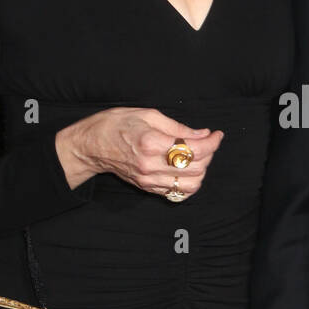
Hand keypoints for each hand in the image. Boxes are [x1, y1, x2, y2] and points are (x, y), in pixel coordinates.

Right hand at [55, 106, 222, 196]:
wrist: (91, 145)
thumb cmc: (115, 124)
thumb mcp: (147, 115)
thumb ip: (178, 127)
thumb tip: (203, 134)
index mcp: (150, 143)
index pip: (194, 149)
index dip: (212, 142)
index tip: (216, 134)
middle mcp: (150, 165)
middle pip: (196, 168)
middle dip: (209, 154)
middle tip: (207, 141)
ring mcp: (149, 180)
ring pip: (191, 185)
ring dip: (202, 171)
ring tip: (198, 156)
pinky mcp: (147, 187)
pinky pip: (177, 193)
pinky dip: (189, 182)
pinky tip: (187, 168)